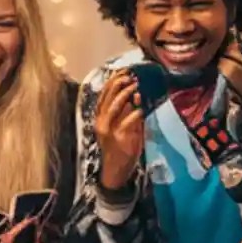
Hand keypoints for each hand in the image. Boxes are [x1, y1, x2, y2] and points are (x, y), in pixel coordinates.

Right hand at [95, 71, 144, 190]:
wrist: (116, 171)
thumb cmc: (120, 147)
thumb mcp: (122, 126)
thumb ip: (127, 111)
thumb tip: (136, 94)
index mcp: (100, 118)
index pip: (103, 95)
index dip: (112, 81)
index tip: (123, 71)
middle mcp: (101, 122)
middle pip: (107, 98)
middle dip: (118, 84)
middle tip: (130, 77)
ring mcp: (108, 130)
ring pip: (114, 107)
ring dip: (125, 95)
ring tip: (135, 87)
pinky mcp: (118, 139)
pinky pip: (126, 123)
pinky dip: (134, 114)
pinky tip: (141, 109)